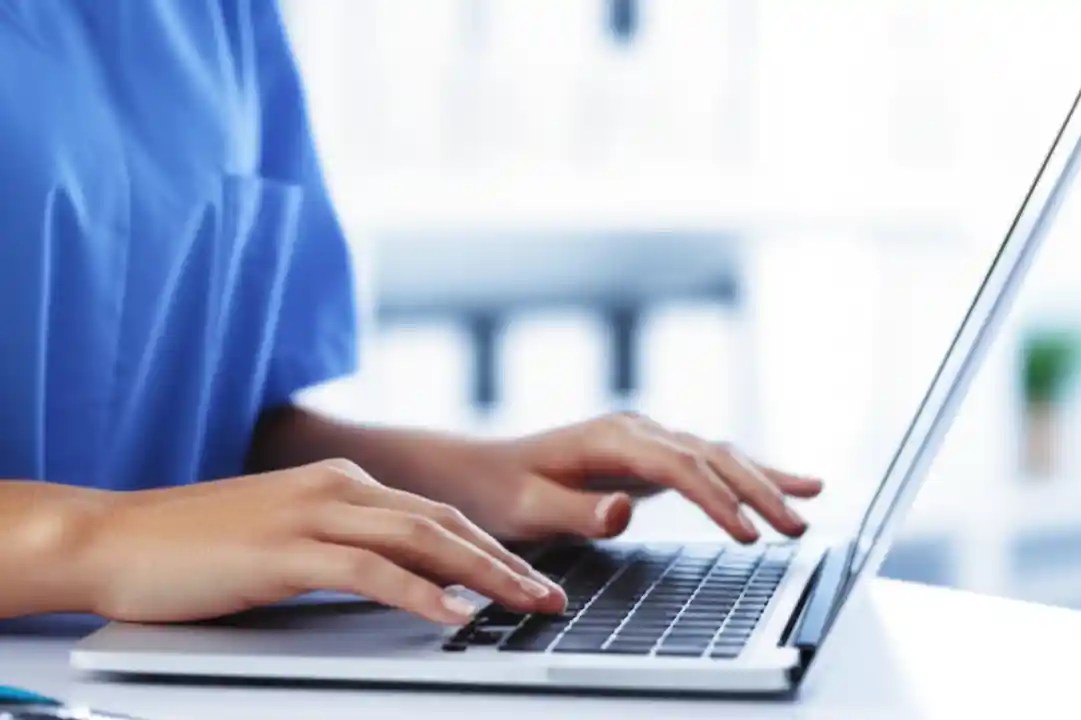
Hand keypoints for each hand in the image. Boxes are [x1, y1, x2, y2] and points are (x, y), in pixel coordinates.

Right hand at [72, 460, 564, 623]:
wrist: (114, 538)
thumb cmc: (197, 548)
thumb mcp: (285, 540)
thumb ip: (341, 549)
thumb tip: (397, 582)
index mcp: (341, 483)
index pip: (435, 514)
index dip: (489, 547)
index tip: (529, 577)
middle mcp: (336, 487)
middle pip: (443, 522)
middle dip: (506, 562)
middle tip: (551, 596)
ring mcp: (311, 513)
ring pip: (420, 539)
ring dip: (483, 576)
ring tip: (526, 605)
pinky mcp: (285, 549)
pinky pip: (369, 570)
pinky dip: (420, 593)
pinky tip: (454, 616)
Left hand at [439, 413, 823, 543]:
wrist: (485, 471)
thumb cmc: (504, 491)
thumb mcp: (529, 508)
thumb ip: (577, 509)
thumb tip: (624, 510)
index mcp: (611, 438)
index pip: (679, 466)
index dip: (717, 500)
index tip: (747, 534)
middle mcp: (638, 430)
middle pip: (712, 455)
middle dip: (758, 490)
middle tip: (796, 528)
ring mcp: (650, 439)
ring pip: (721, 454)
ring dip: (764, 480)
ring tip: (811, 504)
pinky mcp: (655, 456)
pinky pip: (713, 462)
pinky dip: (752, 473)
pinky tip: (791, 482)